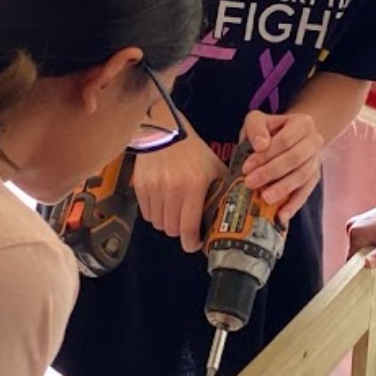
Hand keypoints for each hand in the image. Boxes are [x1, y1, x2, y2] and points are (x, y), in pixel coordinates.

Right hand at [134, 137, 228, 252]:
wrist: (166, 131)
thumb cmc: (193, 151)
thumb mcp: (215, 169)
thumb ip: (224, 190)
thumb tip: (235, 212)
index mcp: (193, 186)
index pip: (189, 229)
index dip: (192, 243)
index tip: (195, 243)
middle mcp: (171, 190)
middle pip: (172, 230)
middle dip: (180, 232)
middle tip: (187, 226)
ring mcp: (153, 188)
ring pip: (158, 224)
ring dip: (167, 223)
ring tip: (175, 212)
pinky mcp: (140, 187)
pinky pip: (146, 214)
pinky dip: (155, 214)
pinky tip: (163, 204)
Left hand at [238, 111, 322, 221]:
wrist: (288, 136)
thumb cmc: (268, 130)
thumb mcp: (258, 120)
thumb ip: (256, 127)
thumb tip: (261, 145)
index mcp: (302, 123)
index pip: (285, 140)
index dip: (266, 154)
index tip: (246, 167)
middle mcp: (314, 140)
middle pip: (295, 159)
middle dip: (271, 172)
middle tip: (250, 183)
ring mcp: (316, 160)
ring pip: (302, 176)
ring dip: (283, 189)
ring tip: (264, 198)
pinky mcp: (315, 177)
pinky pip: (306, 192)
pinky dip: (294, 204)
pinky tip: (281, 215)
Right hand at [346, 191, 375, 267]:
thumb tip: (366, 264)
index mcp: (356, 232)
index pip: (352, 262)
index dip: (365, 267)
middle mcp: (352, 226)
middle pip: (355, 255)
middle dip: (370, 257)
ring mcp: (356, 223)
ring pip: (360, 248)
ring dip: (372, 251)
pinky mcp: (362, 222)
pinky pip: (363, 241)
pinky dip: (373, 244)